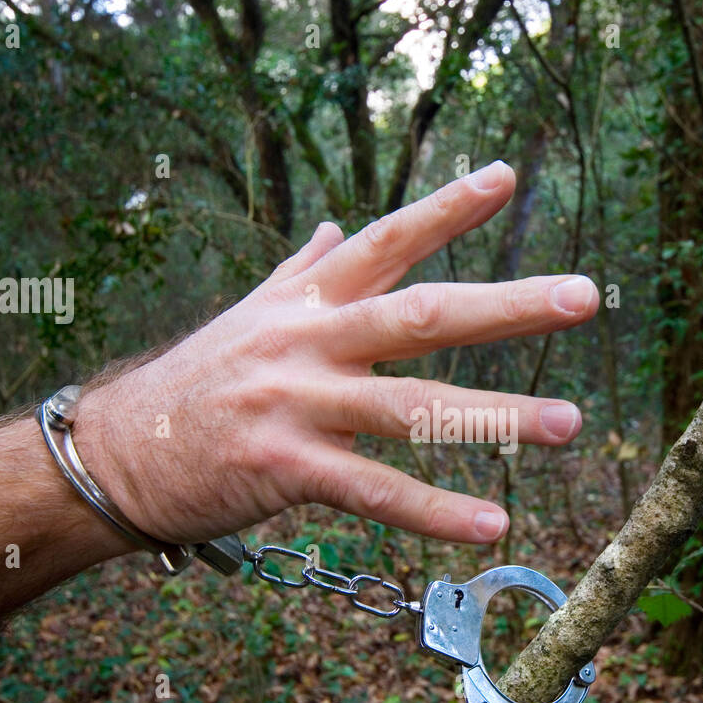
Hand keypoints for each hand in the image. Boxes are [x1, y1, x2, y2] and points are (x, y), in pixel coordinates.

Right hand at [71, 160, 599, 545]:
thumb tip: (342, 228)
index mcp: (307, 300)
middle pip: (420, 313)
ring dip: (496, 415)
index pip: (387, 241)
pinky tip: (492, 524)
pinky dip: (435, 512)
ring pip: (411, 405)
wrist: (118, 451)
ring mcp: (297, 403)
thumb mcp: (251, 314)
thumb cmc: (198, 381)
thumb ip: (305, 271)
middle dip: (506, 305)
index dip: (446, 209)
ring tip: (568, 422)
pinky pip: (374, 491)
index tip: (506, 178)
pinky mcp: (286, 467)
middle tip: (583, 296)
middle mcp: (309, 341)